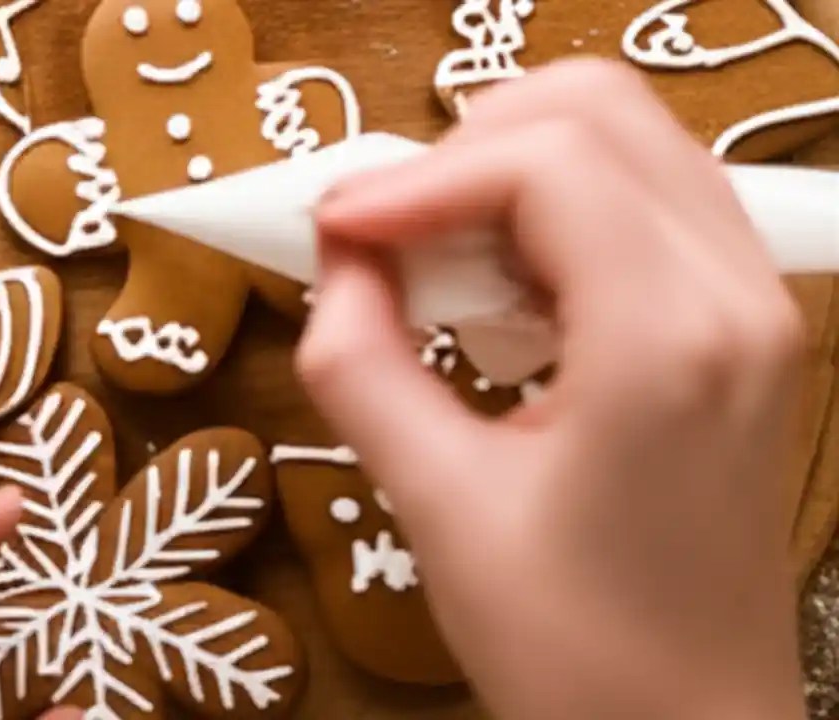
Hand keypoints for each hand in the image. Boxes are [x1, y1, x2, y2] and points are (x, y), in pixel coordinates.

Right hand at [300, 60, 806, 719]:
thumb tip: (335, 256)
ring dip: (510, 175)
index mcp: (668, 341)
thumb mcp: (436, 506)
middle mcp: (737, 295)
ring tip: (433, 263)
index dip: (418, 178)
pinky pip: (644, 203)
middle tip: (387, 233)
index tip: (334, 231)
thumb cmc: (572, 648)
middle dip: (468, 148)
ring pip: (627, 143)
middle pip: (599, 111)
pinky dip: (554, 214)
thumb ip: (361, 361)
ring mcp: (754, 304)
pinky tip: (499, 295)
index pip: (545, 164)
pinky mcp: (742, 325)